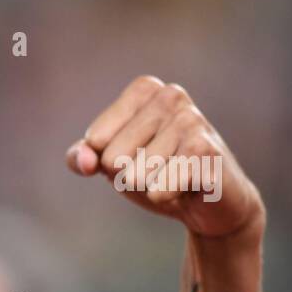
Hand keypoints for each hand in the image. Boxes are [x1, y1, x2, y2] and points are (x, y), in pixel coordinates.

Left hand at [66, 76, 263, 239]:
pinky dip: (166, 196)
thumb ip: (81, 158)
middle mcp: (171, 96)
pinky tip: (188, 186)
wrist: (210, 202)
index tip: (137, 155)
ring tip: (174, 176)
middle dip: (129, 175)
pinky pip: (158, 189)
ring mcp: (191, 120)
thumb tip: (85, 162)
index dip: (108, 160)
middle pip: (113, 158)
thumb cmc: (156, 173)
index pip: (96, 139)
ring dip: (151, 186)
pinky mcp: (206, 150)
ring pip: (135, 175)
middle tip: (159, 170)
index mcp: (145, 89)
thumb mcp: (110, 163)